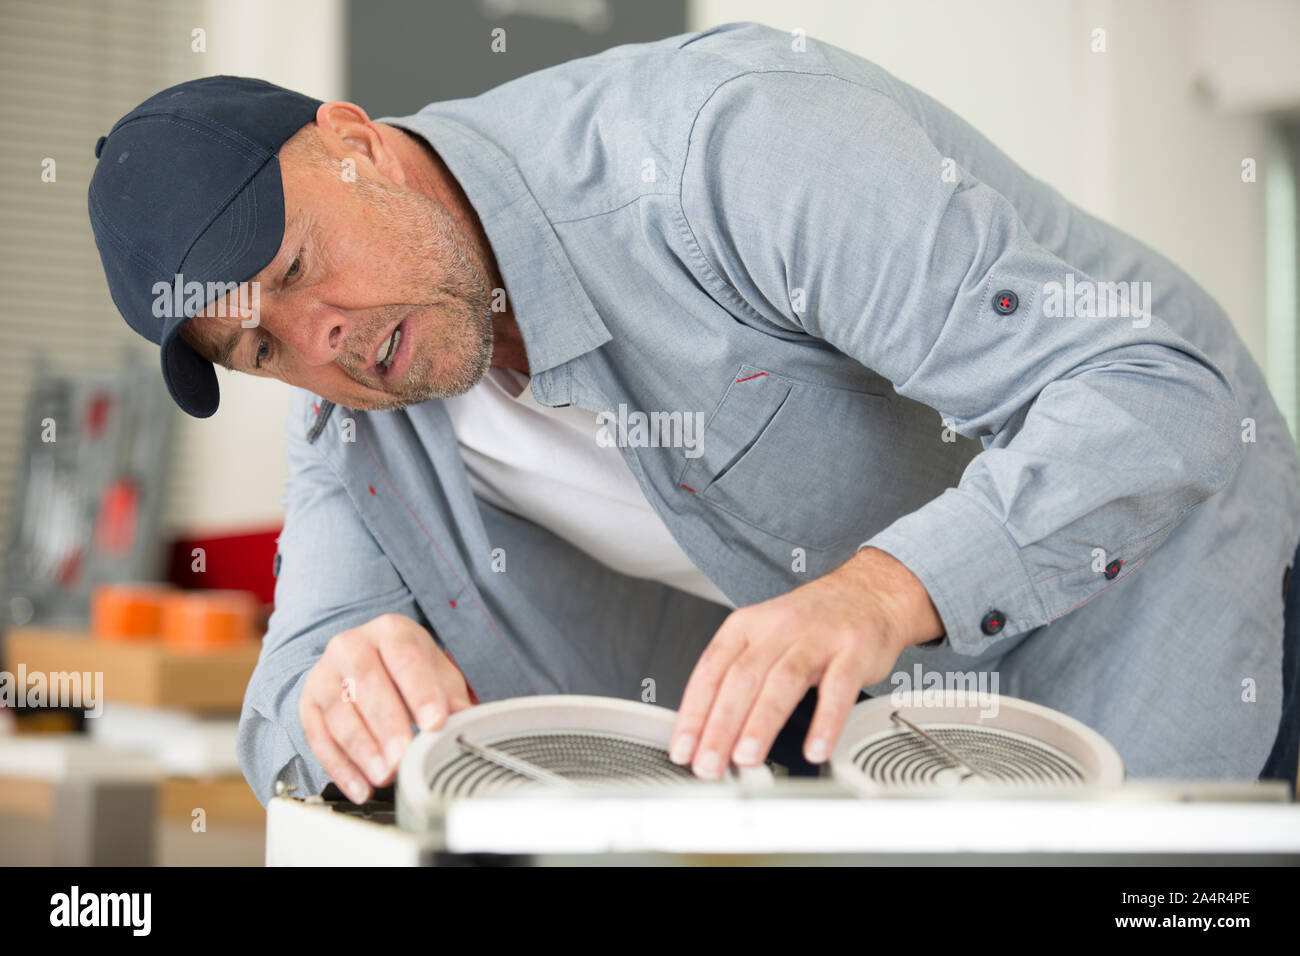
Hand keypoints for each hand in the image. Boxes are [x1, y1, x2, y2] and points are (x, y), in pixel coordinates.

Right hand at [298, 613, 473, 802]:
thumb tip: (466, 722)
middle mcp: (351, 646)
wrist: (369, 662)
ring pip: (339, 713)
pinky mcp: (308, 704)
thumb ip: (452, 698)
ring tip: (384, 776)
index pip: (404, 657)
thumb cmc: (408, 670)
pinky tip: (360, 787)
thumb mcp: (436, 674)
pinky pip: (319, 738)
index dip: (420, 692)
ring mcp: (324, 674)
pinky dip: (340, 767)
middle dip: (387, 726)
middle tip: (403, 758)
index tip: (435, 724)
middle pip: (367, 684)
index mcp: (390, 631)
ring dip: (362, 750)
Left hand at [668, 547, 943, 778]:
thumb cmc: (810, 624)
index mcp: (746, 626)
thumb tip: (711, 734)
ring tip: (746, 758)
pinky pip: (838, 688)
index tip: (683, 747)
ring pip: (783, 681)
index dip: (693, 712)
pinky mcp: (853, 651)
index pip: (711, 670)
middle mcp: (777, 628)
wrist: (867, 592)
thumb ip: (739, 680)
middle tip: (709, 763)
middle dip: (720, 726)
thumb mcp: (764, 637)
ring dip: (761, 723)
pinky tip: (815, 748)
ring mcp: (816, 638)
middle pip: (741, 679)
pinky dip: (825, 721)